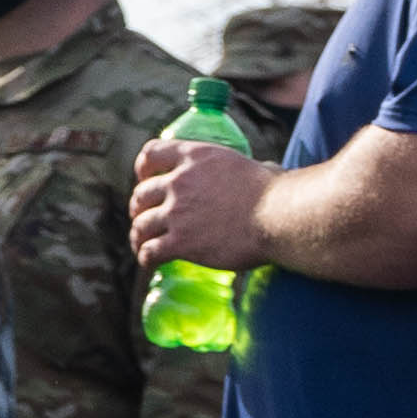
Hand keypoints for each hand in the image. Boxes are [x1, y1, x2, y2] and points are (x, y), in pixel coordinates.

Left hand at [131, 130, 266, 272]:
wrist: (278, 217)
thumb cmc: (275, 194)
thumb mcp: (253, 166)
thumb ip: (246, 171)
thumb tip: (269, 170)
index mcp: (195, 157)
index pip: (152, 154)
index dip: (143, 168)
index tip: (145, 179)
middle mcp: (180, 181)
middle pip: (142, 194)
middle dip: (139, 207)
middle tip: (144, 218)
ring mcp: (177, 213)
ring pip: (142, 225)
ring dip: (138, 236)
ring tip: (141, 244)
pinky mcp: (181, 242)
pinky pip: (151, 251)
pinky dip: (146, 258)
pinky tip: (150, 263)